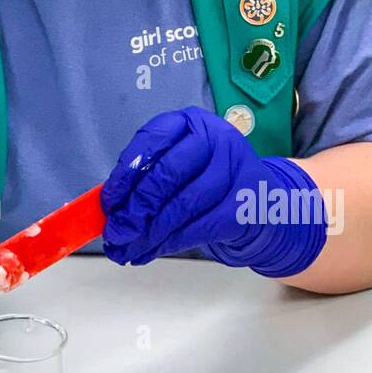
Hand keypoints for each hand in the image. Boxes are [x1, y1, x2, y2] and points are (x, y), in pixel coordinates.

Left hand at [100, 106, 326, 275]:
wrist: (262, 198)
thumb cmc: (207, 179)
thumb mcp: (180, 163)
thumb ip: (147, 177)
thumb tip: (110, 208)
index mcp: (192, 122)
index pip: (153, 140)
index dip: (126, 172)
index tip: (109, 201)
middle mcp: (217, 139)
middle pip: (168, 174)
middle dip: (136, 208)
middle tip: (116, 232)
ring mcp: (235, 171)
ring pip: (183, 205)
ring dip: (150, 232)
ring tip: (128, 249)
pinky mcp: (245, 204)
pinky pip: (200, 227)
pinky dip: (171, 242)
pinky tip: (153, 250)